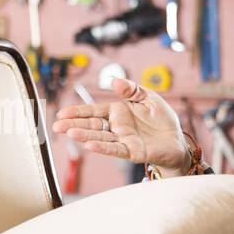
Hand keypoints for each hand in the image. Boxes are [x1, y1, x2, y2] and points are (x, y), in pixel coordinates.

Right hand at [51, 77, 189, 171]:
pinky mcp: (132, 152)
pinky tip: (89, 145)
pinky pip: (115, 149)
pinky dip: (102, 147)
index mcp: (118, 112)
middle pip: (91, 125)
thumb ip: (131, 89)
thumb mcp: (148, 97)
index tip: (62, 113)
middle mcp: (116, 127)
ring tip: (69, 133)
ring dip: (84, 135)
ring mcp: (123, 140)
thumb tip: (115, 81)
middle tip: (56, 126)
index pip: (94, 111)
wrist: (177, 139)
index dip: (78, 112)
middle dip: (73, 125)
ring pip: (100, 137)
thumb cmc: (162, 119)